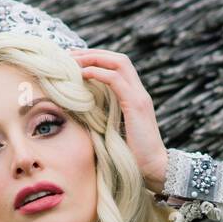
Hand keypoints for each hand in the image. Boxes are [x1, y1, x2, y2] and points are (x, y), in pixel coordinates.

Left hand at [71, 47, 168, 194]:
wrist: (154, 168)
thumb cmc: (133, 156)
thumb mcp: (115, 131)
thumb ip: (104, 117)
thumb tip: (81, 114)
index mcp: (134, 96)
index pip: (117, 66)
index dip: (96, 59)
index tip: (73, 62)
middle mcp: (139, 92)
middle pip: (118, 58)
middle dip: (93, 53)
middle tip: (69, 56)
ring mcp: (139, 97)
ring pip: (119, 63)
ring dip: (94, 58)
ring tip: (73, 61)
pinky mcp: (136, 105)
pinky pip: (116, 80)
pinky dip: (99, 73)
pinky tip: (82, 74)